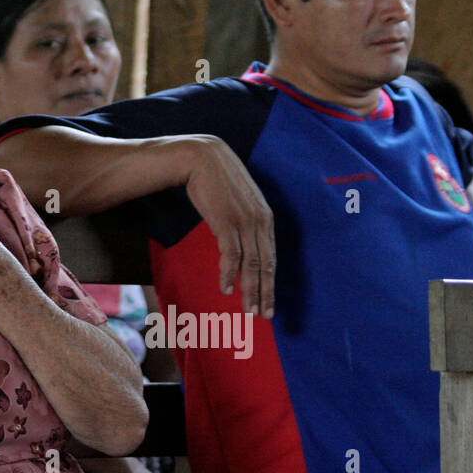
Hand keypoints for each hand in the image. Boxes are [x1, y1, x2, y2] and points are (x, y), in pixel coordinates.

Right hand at [179, 136, 275, 317]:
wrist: (201, 157)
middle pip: (266, 264)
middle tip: (264, 315)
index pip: (271, 257)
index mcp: (265, 218)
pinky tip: (226, 288)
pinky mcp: (226, 221)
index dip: (270, 282)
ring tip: (247, 309)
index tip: (268, 302)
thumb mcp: (236, 201)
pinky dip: (229, 273)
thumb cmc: (215, 179)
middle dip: (265, 292)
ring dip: (249, 289)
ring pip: (252, 263)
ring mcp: (244, 221)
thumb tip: (238, 240)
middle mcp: (260, 221)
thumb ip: (243, 220)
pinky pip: (231, 254)